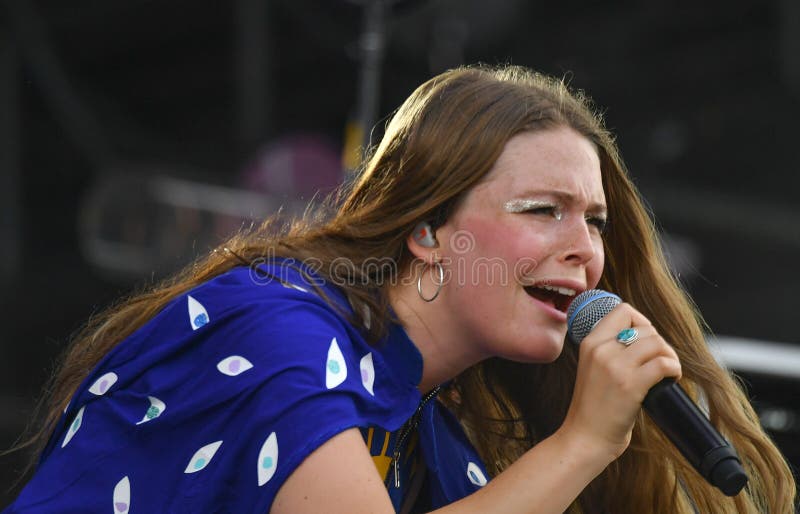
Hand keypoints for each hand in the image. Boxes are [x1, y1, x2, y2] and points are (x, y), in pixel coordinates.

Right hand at [559, 303, 681, 459]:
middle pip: (645, 327)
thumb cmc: (593, 407)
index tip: (645, 342)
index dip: (641, 322)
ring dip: (670, 356)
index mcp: (590, 342)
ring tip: (667, 372)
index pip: (623, 311)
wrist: (585, 437)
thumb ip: (610, 349)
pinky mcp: (630, 384)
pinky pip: (663, 363)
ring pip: (656, 342)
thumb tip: (643, 335)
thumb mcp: (592, 367)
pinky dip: (674, 369)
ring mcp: (615, 366)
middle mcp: (601, 349)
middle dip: (659, 343)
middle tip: (660, 362)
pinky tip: (671, 379)